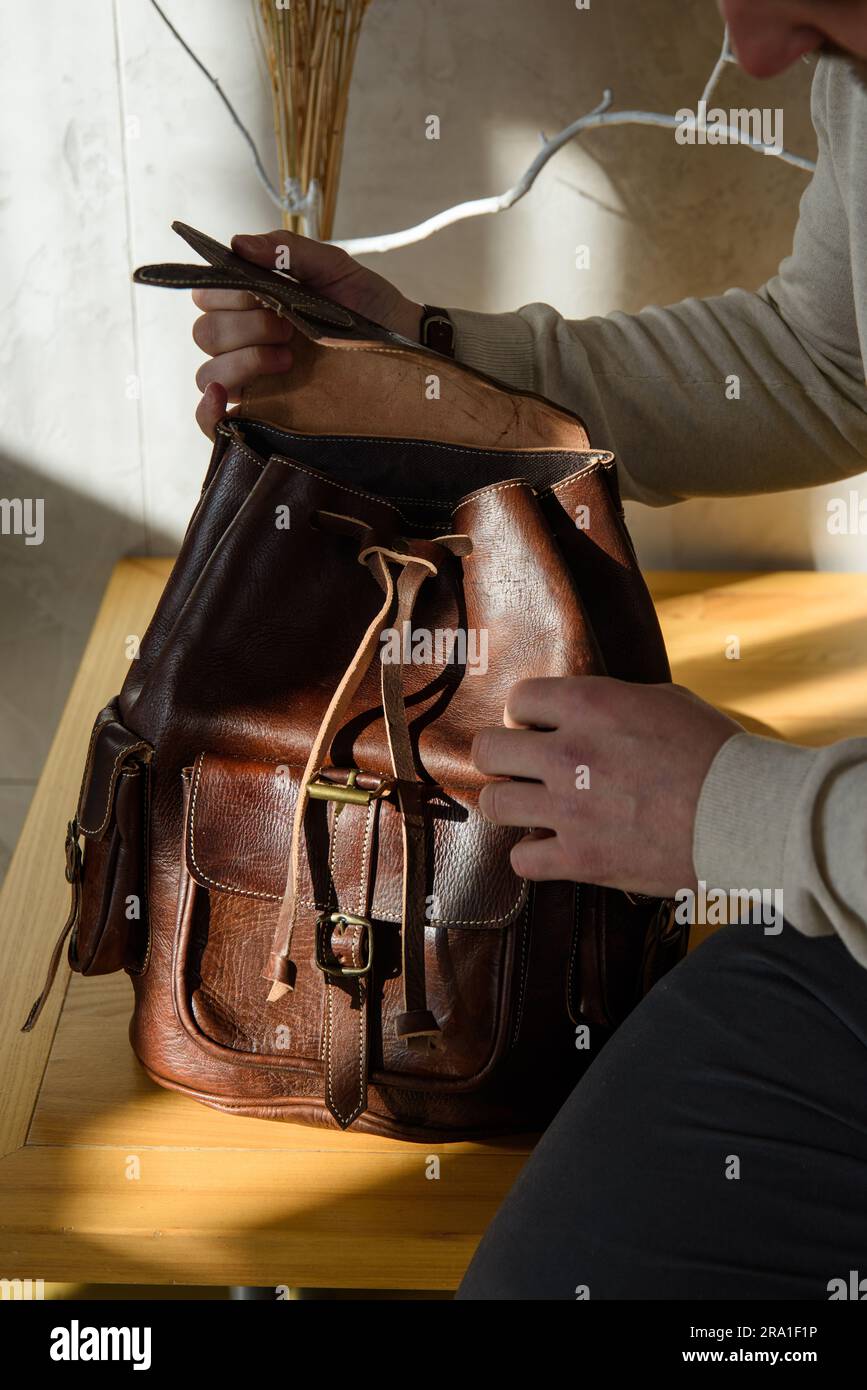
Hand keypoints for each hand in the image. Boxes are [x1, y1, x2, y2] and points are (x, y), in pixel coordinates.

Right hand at [192, 230, 422, 437]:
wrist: (406, 349)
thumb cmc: (371, 307)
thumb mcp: (335, 269)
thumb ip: (288, 251)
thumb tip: (239, 244)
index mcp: (255, 303)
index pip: (208, 296)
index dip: (227, 294)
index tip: (264, 294)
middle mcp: (247, 341)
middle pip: (206, 334)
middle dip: (244, 326)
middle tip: (289, 327)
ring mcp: (254, 380)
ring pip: (208, 373)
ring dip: (241, 362)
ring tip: (288, 358)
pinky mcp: (265, 416)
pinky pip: (212, 423)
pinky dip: (208, 412)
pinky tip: (226, 399)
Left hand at [472, 677, 740, 896]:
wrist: (748, 816)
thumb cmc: (717, 754)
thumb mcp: (665, 701)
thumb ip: (613, 702)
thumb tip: (585, 707)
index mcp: (590, 705)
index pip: (518, 699)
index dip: (528, 715)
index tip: (542, 730)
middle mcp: (567, 752)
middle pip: (487, 750)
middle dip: (503, 757)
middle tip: (525, 769)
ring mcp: (569, 808)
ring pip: (493, 803)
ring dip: (510, 804)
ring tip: (533, 808)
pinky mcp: (581, 859)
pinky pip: (521, 861)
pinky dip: (533, 857)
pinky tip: (553, 849)